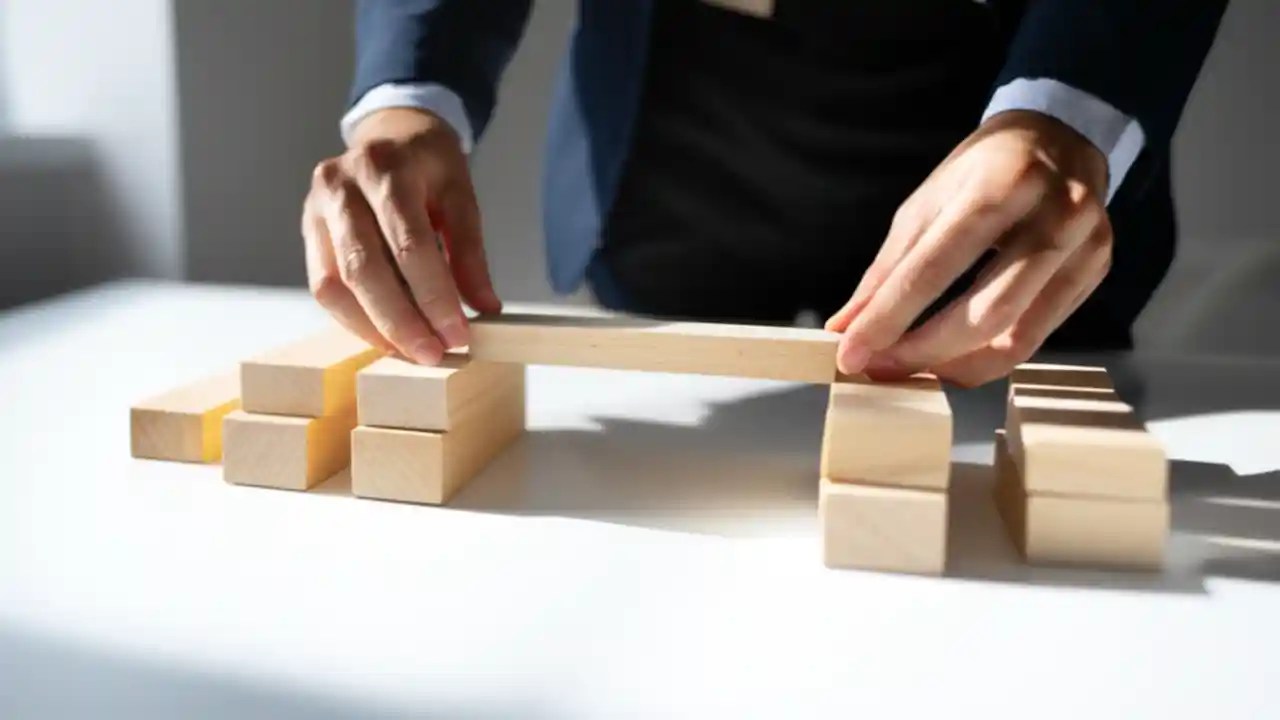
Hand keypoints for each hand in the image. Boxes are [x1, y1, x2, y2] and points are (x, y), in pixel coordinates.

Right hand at [301, 107, 500, 363]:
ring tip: (411, 352)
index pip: (409, 244)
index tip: (459, 335)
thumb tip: (485, 308)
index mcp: (385, 167)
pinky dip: (355, 319)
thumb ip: (470, 252)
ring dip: (374, 328)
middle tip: (433, 355)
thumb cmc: (429, 166)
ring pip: (335, 284)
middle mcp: (340, 184)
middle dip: (401, 321)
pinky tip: (386, 336)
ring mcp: (316, 207)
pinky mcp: (308, 231)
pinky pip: (324, 287)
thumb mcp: (460, 196)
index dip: (434, 297)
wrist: (391, 133)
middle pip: (364, 268)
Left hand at [825, 110, 1112, 386]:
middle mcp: (1054, 216)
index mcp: (1001, 185)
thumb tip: (846, 327)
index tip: (851, 353)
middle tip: (879, 370)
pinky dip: (988, 358)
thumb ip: (888, 269)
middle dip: (924, 352)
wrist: (1062, 136)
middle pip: (986, 312)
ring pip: (1016, 336)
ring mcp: (1084, 246)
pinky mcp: (1097, 271)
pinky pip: (1037, 337)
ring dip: (955, 366)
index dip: (889, 317)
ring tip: (911, 372)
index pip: (936, 267)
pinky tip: (953, 362)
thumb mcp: (927, 204)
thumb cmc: (984, 170)